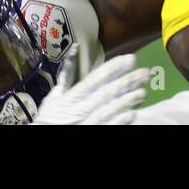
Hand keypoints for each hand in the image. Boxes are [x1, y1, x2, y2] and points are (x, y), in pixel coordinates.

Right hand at [32, 51, 150, 125]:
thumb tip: (74, 48)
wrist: (42, 139)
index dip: (114, 67)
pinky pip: (108, 127)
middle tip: (146, 73)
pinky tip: (133, 114)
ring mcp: (86, 123)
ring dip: (128, 100)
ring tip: (143, 92)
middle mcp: (79, 108)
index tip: (131, 59)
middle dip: (128, 81)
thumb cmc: (49, 118)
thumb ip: (66, 75)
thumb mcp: (54, 96)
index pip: (96, 78)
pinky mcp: (91, 133)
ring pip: (110, 110)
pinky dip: (120, 120)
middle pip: (108, 92)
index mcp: (72, 96)